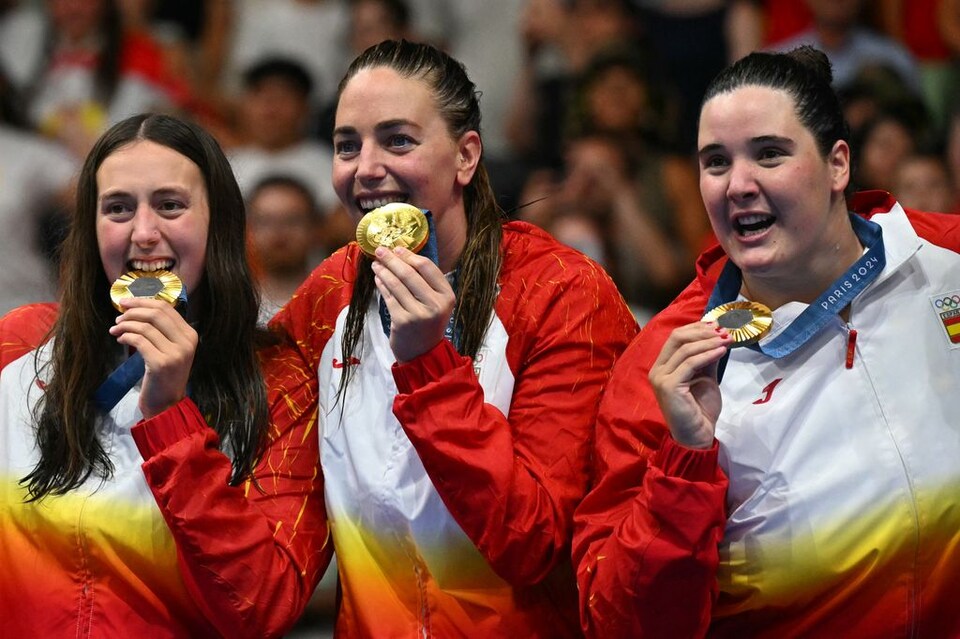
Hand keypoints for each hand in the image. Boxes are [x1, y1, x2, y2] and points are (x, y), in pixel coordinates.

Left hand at [109, 297, 197, 418]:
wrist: (167, 404)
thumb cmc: (165, 376)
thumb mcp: (171, 350)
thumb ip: (163, 330)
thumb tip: (139, 308)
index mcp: (190, 335)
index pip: (167, 308)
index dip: (143, 301)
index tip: (126, 303)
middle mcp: (186, 342)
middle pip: (156, 313)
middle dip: (133, 310)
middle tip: (119, 315)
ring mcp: (176, 353)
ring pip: (145, 327)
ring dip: (126, 325)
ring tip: (116, 329)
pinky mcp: (161, 363)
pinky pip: (139, 341)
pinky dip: (126, 336)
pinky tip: (120, 339)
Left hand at [370, 246, 455, 362]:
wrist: (422, 354)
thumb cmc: (428, 323)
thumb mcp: (436, 303)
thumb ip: (426, 282)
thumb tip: (402, 254)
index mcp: (447, 296)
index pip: (427, 267)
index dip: (410, 255)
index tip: (397, 248)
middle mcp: (435, 304)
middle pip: (409, 274)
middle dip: (392, 260)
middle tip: (380, 250)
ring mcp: (418, 314)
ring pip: (396, 284)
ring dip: (383, 271)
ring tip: (376, 264)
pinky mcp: (402, 322)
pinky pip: (388, 297)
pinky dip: (381, 285)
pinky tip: (377, 279)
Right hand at [648, 321, 731, 448]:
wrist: (697, 436)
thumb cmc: (700, 410)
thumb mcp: (705, 377)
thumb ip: (706, 358)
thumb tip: (718, 336)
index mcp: (662, 366)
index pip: (676, 337)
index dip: (697, 328)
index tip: (718, 325)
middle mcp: (657, 370)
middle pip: (677, 338)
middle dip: (702, 331)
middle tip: (724, 330)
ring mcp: (661, 378)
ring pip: (685, 349)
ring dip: (708, 341)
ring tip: (727, 339)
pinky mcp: (669, 386)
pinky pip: (690, 363)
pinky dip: (707, 354)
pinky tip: (722, 350)